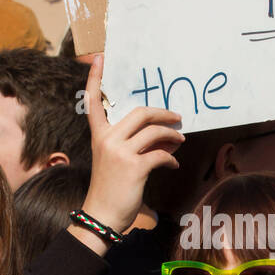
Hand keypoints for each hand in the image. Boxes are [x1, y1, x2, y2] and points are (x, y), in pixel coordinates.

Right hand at [76, 56, 183, 250]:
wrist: (101, 217)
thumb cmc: (109, 190)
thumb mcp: (114, 162)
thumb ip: (134, 146)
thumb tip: (166, 137)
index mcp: (99, 136)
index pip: (94, 102)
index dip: (96, 79)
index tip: (99, 57)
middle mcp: (107, 140)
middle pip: (140, 113)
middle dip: (164, 114)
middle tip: (178, 117)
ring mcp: (120, 153)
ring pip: (154, 132)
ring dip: (173, 135)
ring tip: (180, 141)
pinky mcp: (134, 167)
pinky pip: (161, 154)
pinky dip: (171, 158)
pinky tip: (173, 164)